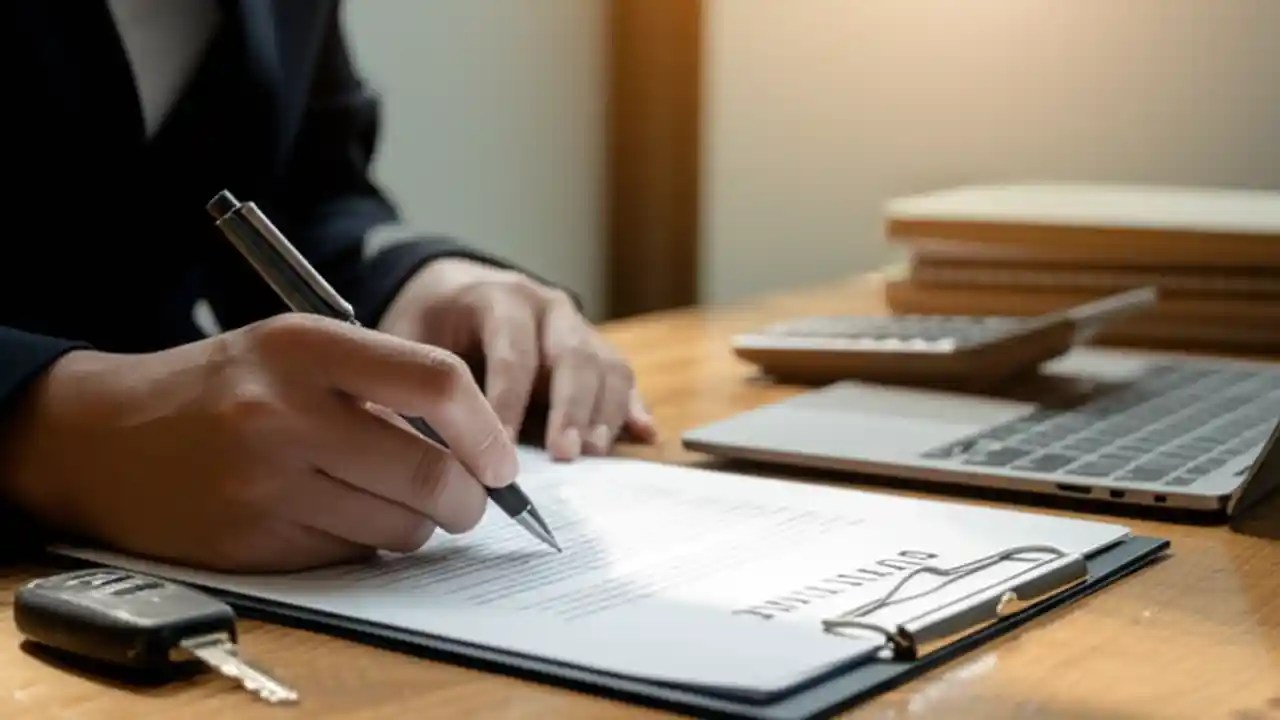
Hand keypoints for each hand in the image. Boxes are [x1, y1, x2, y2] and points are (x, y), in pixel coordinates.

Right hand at [0, 315, 517, 571]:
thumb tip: (477, 447)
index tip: (501, 460)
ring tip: (397, 503)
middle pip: (430, 473)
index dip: (486, 429)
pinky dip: (365, 544)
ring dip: (418, 525)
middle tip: (469, 501)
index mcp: (304, 347)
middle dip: (468, 499)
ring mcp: (266, 483)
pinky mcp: (253, 542)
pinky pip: (351, 554)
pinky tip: (338, 516)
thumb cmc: (222, 386)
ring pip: (400, 526)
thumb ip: (380, 382)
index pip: (436, 382)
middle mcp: (285, 412)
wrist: (106, 438)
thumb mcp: (294, 348)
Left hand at [378, 258, 658, 460]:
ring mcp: (578, 327)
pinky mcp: (595, 350)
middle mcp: (548, 308)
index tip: (498, 450)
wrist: (452, 289)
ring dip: (603, 413)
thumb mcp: (409, 339)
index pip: (513, 352)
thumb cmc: (429, 321)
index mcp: (500, 298)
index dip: (508, 402)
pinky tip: (643, 436)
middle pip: (574, 356)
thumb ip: (416, 383)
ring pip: (606, 366)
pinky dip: (634, 408)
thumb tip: (413, 446)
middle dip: (570, 408)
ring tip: (591, 452)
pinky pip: (622, 377)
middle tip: (564, 454)